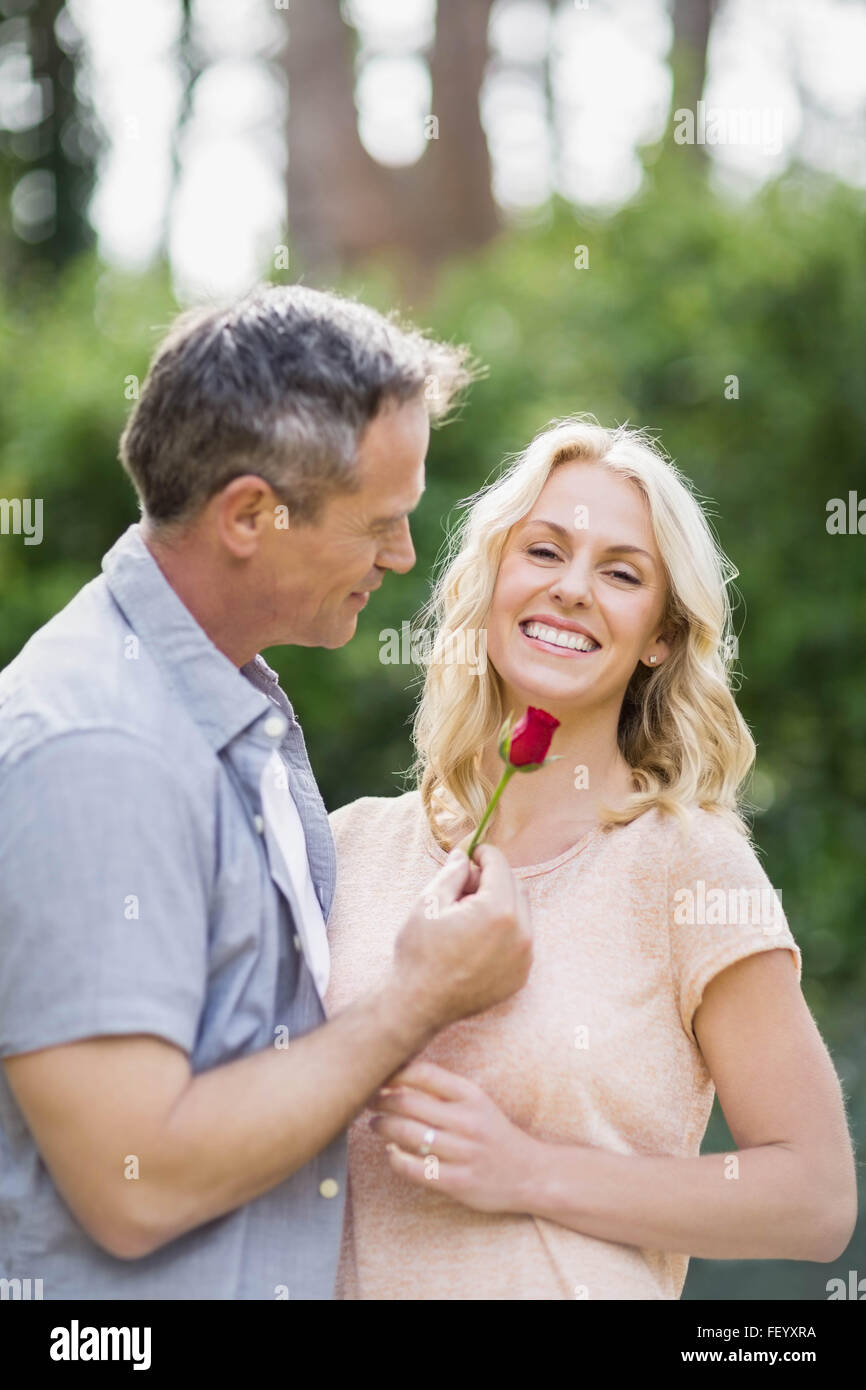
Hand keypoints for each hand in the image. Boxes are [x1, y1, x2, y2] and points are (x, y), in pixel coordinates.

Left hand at [367, 1060, 539, 1213]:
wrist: (530, 1173)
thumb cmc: (493, 1133)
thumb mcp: (477, 1103)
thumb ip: (443, 1091)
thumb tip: (395, 1077)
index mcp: (472, 1095)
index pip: (424, 1074)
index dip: (395, 1073)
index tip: (379, 1076)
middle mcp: (467, 1121)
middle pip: (409, 1104)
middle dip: (381, 1101)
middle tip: (369, 1101)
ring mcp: (463, 1153)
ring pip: (408, 1135)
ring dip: (383, 1128)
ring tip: (376, 1125)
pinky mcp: (457, 1182)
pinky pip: (414, 1168)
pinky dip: (395, 1159)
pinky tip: (391, 1154)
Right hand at [391, 844, 532, 1033]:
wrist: (419, 1004)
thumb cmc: (420, 953)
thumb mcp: (429, 903)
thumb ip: (452, 874)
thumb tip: (463, 856)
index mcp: (498, 911)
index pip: (501, 867)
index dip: (484, 854)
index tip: (472, 853)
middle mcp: (520, 933)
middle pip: (515, 887)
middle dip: (494, 879)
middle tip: (466, 884)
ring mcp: (524, 957)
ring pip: (521, 913)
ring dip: (501, 904)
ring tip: (469, 914)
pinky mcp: (521, 975)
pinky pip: (520, 940)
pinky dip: (505, 930)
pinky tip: (477, 937)